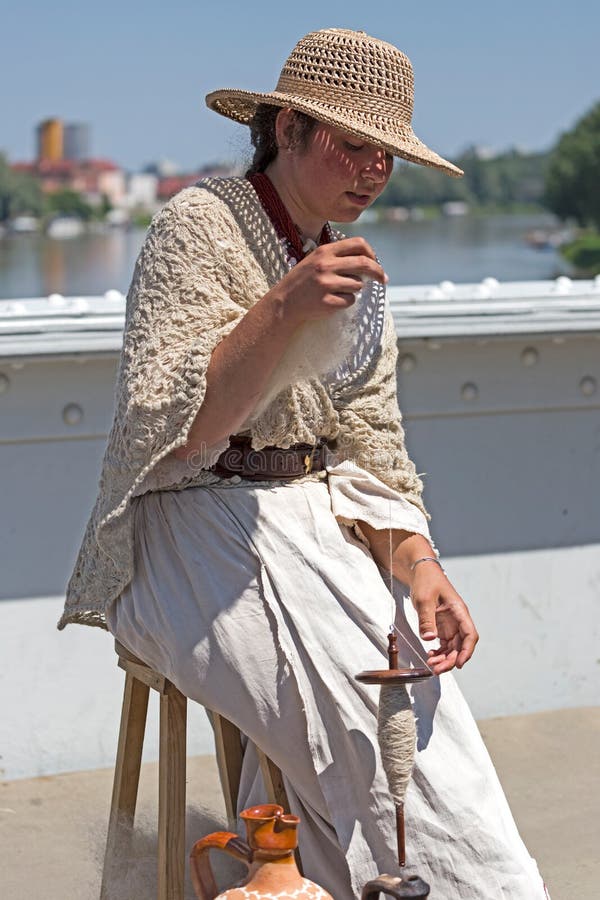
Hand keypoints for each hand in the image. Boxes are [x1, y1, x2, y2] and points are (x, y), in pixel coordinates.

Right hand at [270, 236, 387, 326]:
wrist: (284, 303)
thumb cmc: (303, 281)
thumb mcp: (315, 260)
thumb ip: (337, 256)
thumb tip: (368, 259)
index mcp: (325, 251)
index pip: (358, 244)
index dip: (371, 253)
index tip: (376, 262)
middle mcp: (326, 265)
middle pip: (364, 264)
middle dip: (378, 272)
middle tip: (384, 279)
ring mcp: (327, 284)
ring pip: (358, 285)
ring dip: (354, 289)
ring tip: (336, 291)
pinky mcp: (328, 301)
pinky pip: (349, 301)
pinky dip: (345, 302)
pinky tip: (331, 301)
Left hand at [410, 562, 478, 674]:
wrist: (421, 572)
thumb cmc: (427, 581)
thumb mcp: (424, 599)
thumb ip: (427, 620)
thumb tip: (429, 639)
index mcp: (459, 611)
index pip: (470, 635)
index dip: (466, 651)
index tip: (459, 663)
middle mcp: (457, 619)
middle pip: (461, 645)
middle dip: (451, 660)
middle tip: (437, 669)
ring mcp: (450, 624)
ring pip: (453, 647)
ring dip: (444, 658)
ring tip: (431, 665)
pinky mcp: (442, 626)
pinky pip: (444, 644)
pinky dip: (439, 652)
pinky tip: (430, 656)